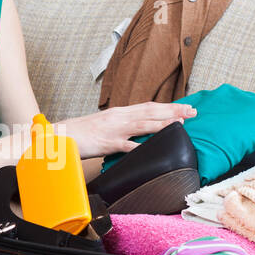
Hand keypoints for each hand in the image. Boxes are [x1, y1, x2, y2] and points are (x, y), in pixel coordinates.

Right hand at [55, 101, 195, 158]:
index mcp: (119, 112)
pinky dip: (141, 145)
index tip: (185, 107)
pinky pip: (126, 144)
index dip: (168, 106)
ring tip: (181, 122)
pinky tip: (154, 147)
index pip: (148, 106)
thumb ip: (122, 127)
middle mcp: (119, 117)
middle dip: (173, 110)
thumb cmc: (82, 134)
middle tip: (193, 111)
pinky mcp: (107, 142)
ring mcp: (113, 129)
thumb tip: (138, 132)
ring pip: (143, 124)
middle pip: (151, 111)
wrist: (61, 136)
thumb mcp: (105, 126)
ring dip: (163, 123)